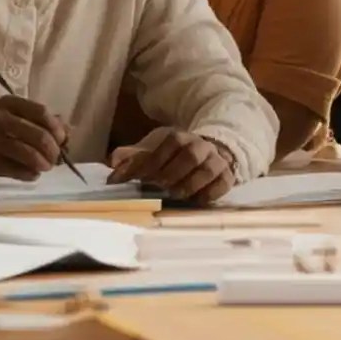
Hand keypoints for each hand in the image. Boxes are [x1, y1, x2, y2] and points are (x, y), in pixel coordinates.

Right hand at [0, 95, 66, 181]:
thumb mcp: (11, 118)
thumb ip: (39, 122)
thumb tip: (70, 130)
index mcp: (9, 104)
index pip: (42, 113)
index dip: (57, 129)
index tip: (62, 140)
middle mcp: (0, 118)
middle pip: (40, 135)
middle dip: (54, 150)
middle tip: (55, 159)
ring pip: (30, 154)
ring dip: (44, 164)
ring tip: (44, 167)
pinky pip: (19, 171)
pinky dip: (31, 174)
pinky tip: (31, 174)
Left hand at [107, 127, 235, 204]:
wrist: (208, 155)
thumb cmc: (173, 157)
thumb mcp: (152, 152)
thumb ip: (132, 157)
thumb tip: (112, 163)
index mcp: (180, 137)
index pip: (169, 144)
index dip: (153, 161)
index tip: (139, 178)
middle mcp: (201, 146)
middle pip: (190, 154)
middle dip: (173, 171)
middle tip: (160, 186)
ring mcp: (217, 161)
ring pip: (208, 169)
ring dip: (191, 183)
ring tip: (177, 195)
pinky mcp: (228, 177)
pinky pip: (223, 184)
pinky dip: (209, 194)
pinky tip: (196, 201)